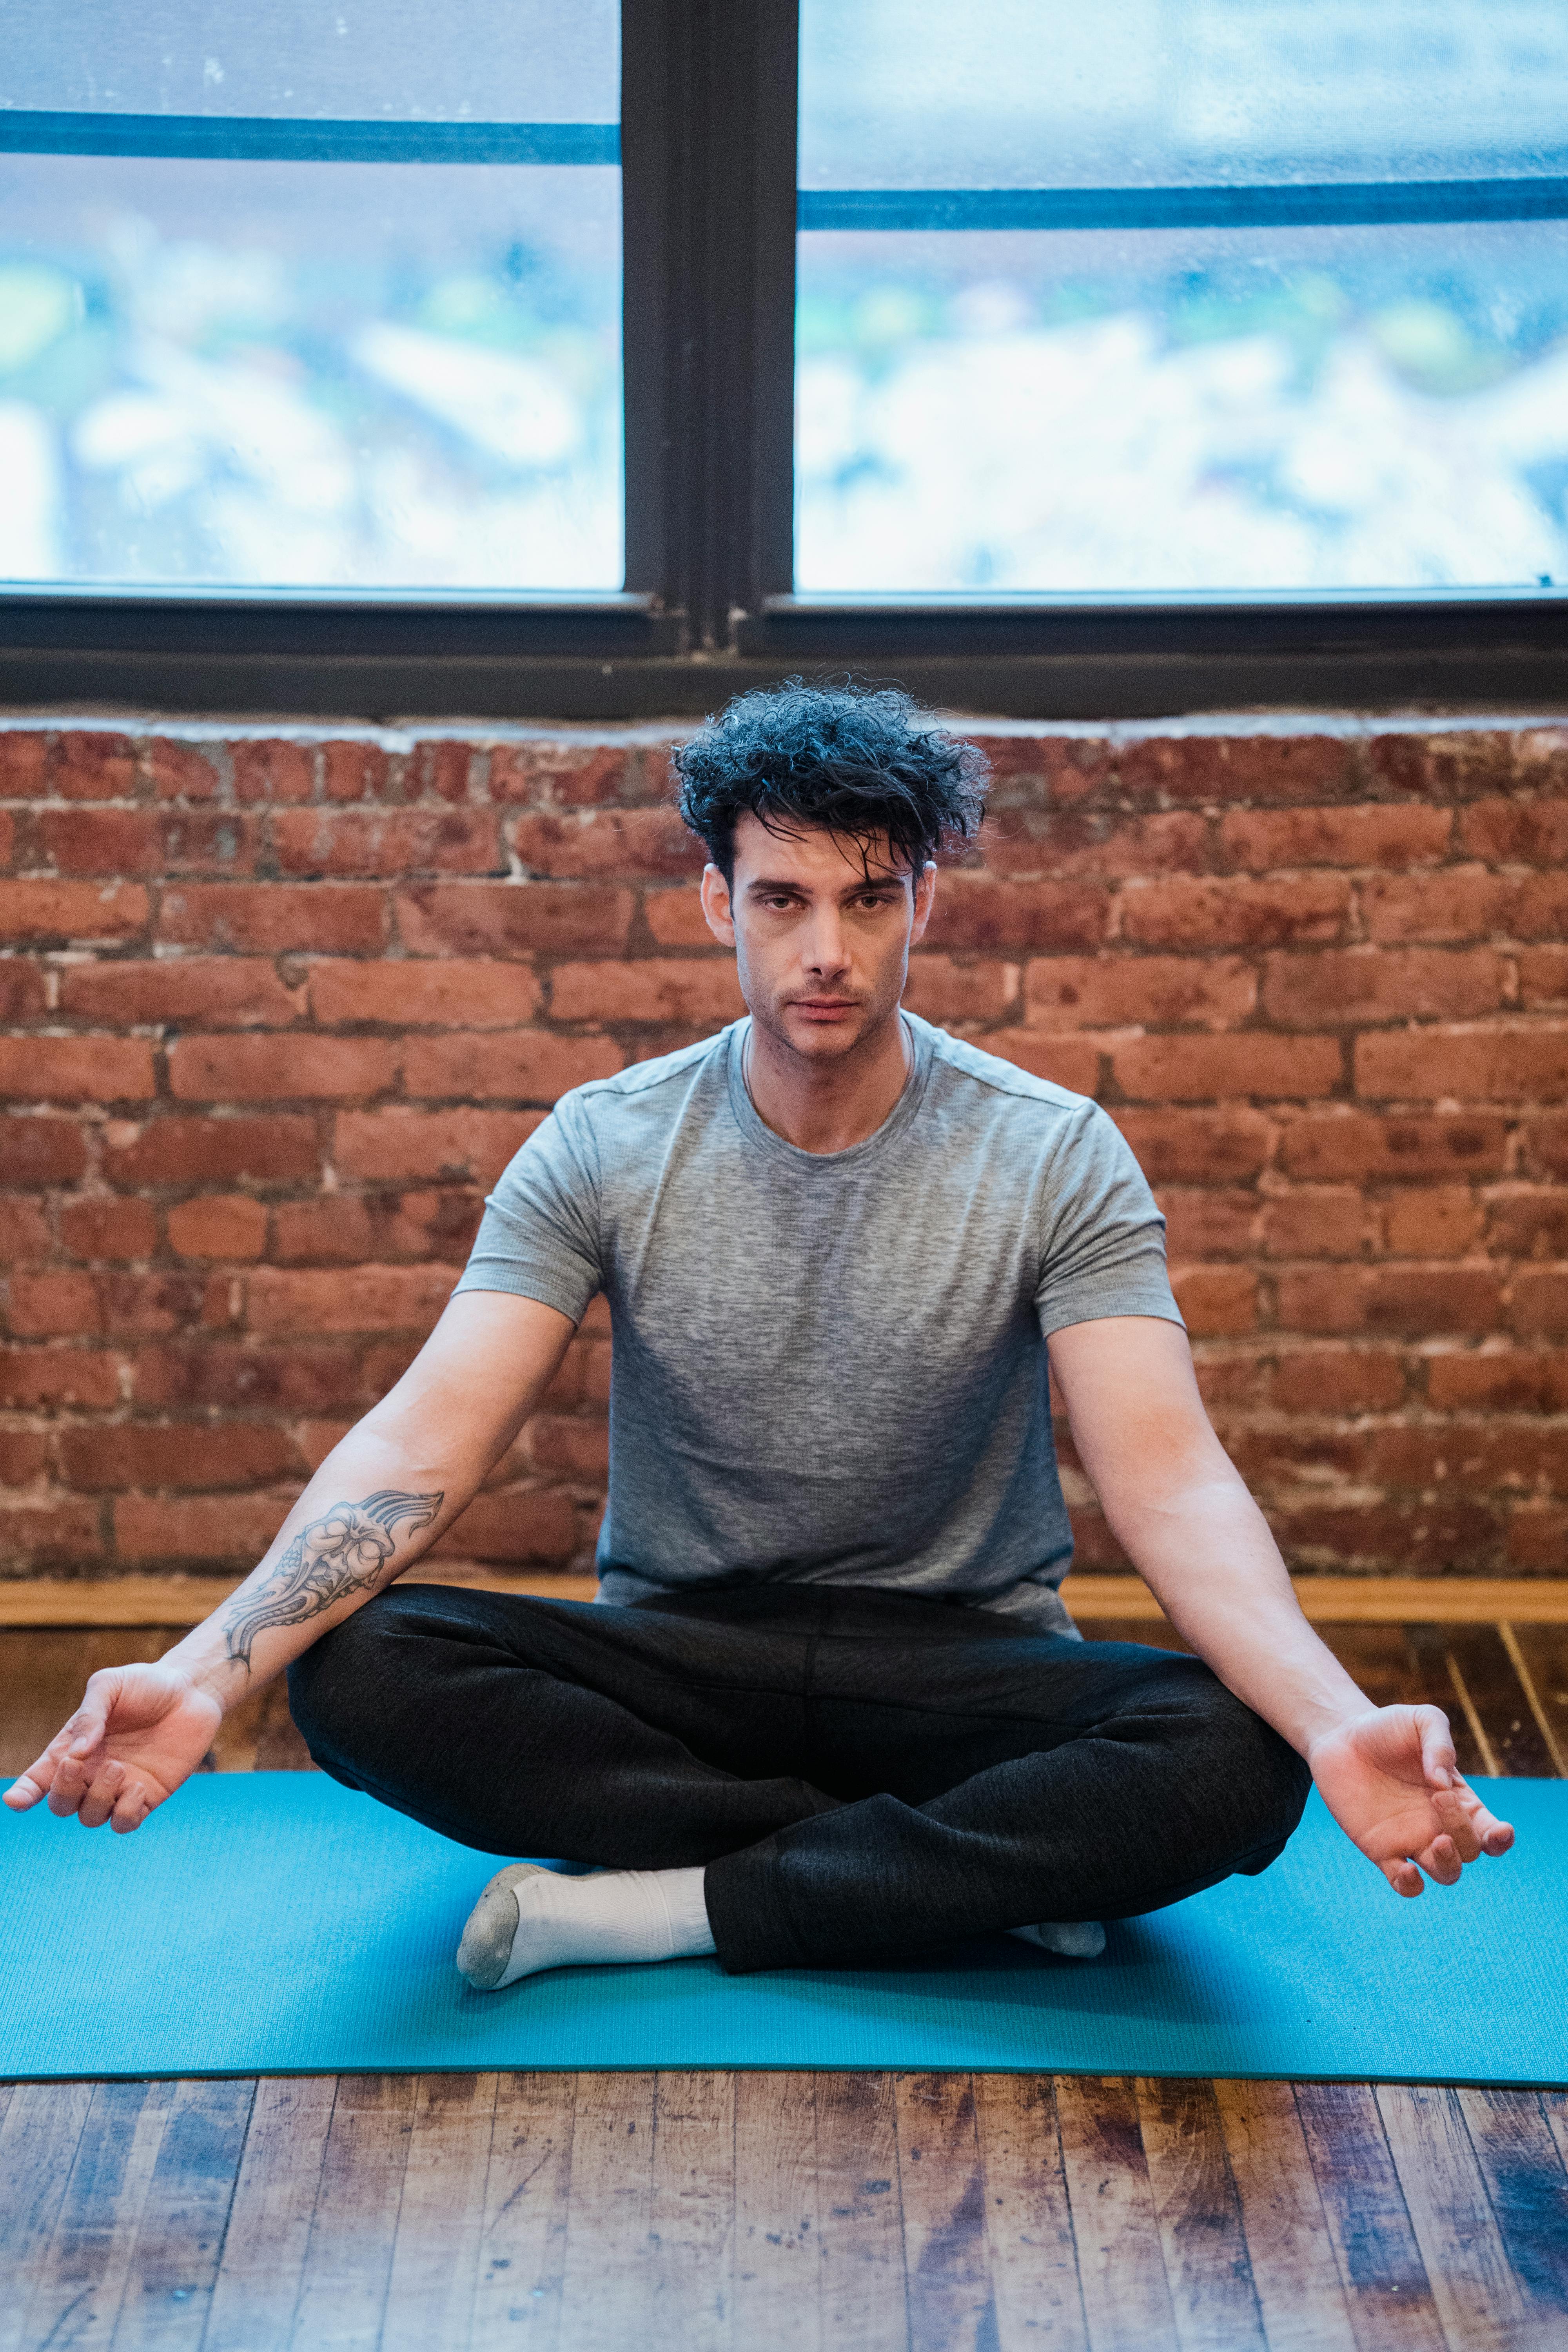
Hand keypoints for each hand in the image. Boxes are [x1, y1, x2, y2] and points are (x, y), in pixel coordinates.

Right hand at [2, 1663, 223, 1833]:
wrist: (191, 1691)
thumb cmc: (145, 1685)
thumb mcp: (110, 1685)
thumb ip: (89, 1715)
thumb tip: (77, 1754)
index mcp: (72, 1748)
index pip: (38, 1780)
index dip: (23, 1794)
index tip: (16, 1800)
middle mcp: (90, 1773)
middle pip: (61, 1805)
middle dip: (63, 1792)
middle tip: (78, 1765)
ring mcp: (117, 1788)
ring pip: (90, 1818)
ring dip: (98, 1798)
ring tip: (118, 1767)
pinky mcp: (146, 1797)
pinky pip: (125, 1823)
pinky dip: (125, 1812)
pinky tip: (137, 1786)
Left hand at [1308, 1704, 1514, 1895]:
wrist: (1339, 1736)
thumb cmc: (1386, 1728)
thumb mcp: (1421, 1721)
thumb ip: (1440, 1744)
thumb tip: (1443, 1781)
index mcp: (1458, 1799)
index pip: (1491, 1832)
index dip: (1501, 1839)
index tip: (1500, 1831)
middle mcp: (1439, 1825)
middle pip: (1470, 1850)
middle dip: (1463, 1832)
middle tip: (1438, 1797)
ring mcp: (1412, 1840)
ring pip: (1446, 1873)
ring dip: (1449, 1864)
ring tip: (1437, 1841)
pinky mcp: (1381, 1850)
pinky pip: (1404, 1885)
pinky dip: (1411, 1886)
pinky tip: (1407, 1869)